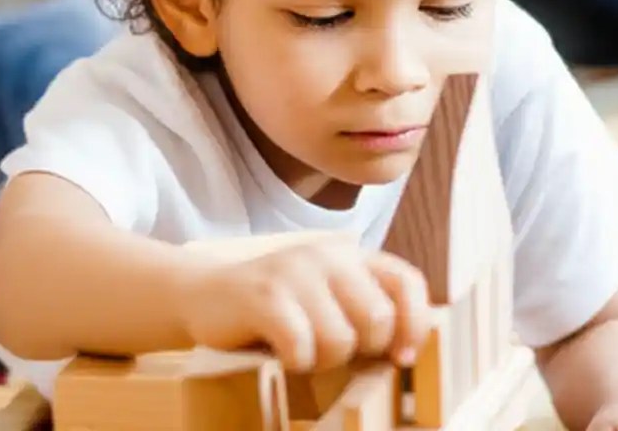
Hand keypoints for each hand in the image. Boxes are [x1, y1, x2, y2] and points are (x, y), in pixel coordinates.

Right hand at [174, 236, 433, 372]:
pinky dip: (294, 362)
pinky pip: (301, 346)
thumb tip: (406, 353)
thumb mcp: (327, 298)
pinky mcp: (264, 294)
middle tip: (330, 350)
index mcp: (352, 255)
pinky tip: (280, 352)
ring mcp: (295, 271)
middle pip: (378, 320)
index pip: (408, 282)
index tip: (401, 357)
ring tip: (300, 349)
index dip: (415, 324)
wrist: (203, 294)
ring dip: (322, 360)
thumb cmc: (277, 307)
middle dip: (360, 350)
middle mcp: (329, 255)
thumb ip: (366, 310)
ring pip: (340, 340)